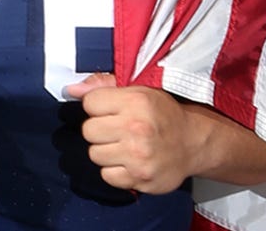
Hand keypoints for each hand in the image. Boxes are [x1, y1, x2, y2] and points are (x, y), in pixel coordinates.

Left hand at [65, 72, 265, 191]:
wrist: (194, 143)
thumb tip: (71, 89)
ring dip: (106, 151)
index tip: (111, 110)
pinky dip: (115, 171)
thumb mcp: (139, 91)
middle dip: (99, 130)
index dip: (97, 107)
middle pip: (88, 131)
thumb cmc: (163, 114)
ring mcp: (138, 156)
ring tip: (123, 146)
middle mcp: (136, 128)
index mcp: (135, 102)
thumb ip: (103, 87)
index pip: (89, 103)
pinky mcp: (141, 179)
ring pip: (95, 154)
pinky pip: (107, 176)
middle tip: (117, 130)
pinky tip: (128, 162)